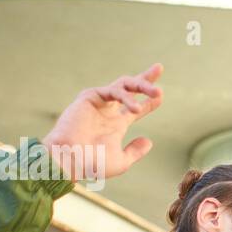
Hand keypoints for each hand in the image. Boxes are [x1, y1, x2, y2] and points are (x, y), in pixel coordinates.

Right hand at [41, 64, 163, 181]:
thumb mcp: (121, 161)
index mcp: (115, 124)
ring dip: (142, 85)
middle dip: (145, 78)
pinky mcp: (89, 96)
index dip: (149, 101)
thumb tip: (149, 141)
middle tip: (159, 68)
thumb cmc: (92, 164)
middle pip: (129, 87)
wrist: (71, 160)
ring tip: (157, 93)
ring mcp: (99, 102)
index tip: (161, 96)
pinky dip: (127, 98)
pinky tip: (135, 109)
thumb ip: (135, 151)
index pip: (135, 107)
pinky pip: (113, 91)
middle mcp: (108, 110)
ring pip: (124, 84)